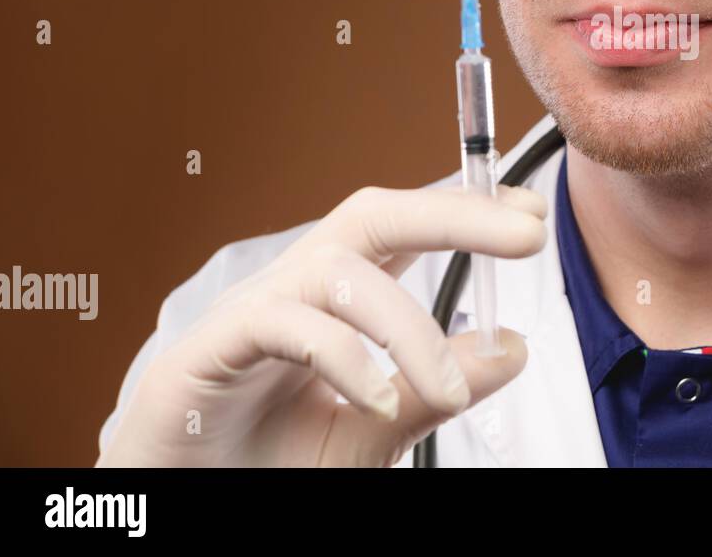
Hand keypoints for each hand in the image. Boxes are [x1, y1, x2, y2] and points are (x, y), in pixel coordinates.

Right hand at [97, 183, 546, 466]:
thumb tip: (511, 348)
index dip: (468, 215)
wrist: (179, 496)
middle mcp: (298, 286)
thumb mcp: (371, 431)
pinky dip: (343, 356)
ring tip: (449, 389)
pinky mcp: (211, 347)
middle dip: (453, 214)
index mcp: (336, 296)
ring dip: (408, 326)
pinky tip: (377, 396)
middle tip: (526, 232)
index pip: (407, 232)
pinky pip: (284, 324)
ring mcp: (253, 309)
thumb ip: (431, 392)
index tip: (531, 216)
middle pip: (372, 216)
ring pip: (338, 270)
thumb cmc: (268, 457)